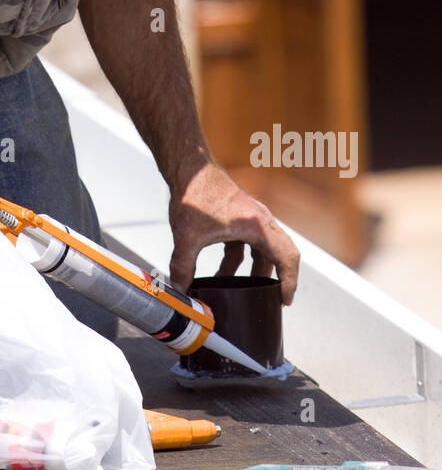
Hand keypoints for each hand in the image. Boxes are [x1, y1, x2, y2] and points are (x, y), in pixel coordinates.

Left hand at [168, 160, 299, 304]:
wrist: (189, 169)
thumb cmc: (194, 194)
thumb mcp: (187, 236)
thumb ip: (183, 267)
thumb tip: (180, 290)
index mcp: (256, 226)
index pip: (287, 257)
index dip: (290, 281)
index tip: (285, 300)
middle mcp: (260, 220)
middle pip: (280, 254)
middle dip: (275, 279)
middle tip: (270, 300)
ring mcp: (252, 216)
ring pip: (263, 249)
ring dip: (255, 270)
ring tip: (242, 291)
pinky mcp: (241, 215)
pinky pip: (249, 243)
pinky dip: (241, 259)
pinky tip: (223, 271)